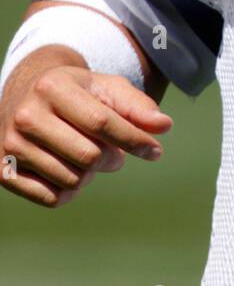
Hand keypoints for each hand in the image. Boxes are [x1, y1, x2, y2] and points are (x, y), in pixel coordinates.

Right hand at [0, 63, 171, 208]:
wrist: (24, 98)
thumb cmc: (75, 94)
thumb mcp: (105, 88)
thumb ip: (137, 106)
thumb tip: (164, 126)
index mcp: (53, 88)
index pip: (101, 122)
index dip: (134, 139)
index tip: (155, 151)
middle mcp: (26, 116)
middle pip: (89, 156)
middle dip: (112, 159)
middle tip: (114, 153)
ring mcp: (11, 146)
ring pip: (72, 179)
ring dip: (90, 174)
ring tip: (85, 155)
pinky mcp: (3, 172)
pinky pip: (51, 198)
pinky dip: (70, 190)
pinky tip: (68, 170)